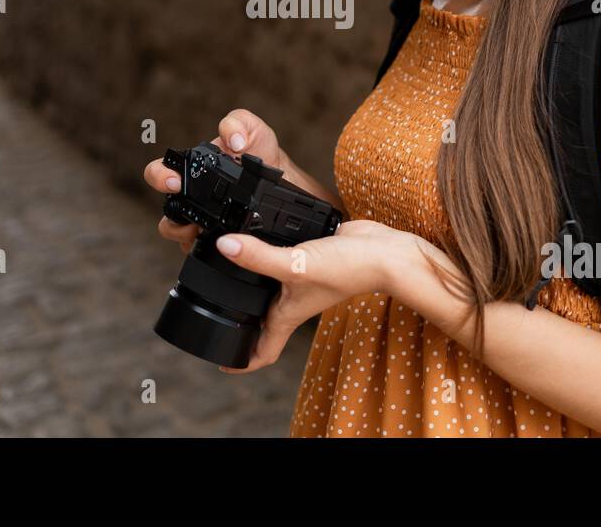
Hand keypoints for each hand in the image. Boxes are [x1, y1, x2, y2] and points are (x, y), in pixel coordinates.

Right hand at [145, 108, 288, 254]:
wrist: (286, 184)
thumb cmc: (264, 155)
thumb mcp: (254, 131)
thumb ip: (238, 124)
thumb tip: (233, 141)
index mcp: (195, 168)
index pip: (162, 171)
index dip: (160, 175)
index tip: (174, 180)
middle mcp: (193, 194)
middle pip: (166, 205)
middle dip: (168, 206)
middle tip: (186, 209)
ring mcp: (202, 218)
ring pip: (176, 231)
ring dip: (181, 231)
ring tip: (199, 228)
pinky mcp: (214, 238)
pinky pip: (198, 248)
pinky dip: (203, 246)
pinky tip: (218, 240)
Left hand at [215, 219, 411, 373]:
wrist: (384, 252)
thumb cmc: (350, 271)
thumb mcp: (297, 265)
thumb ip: (260, 257)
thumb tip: (226, 247)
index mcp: (288, 314)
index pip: (262, 351)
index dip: (240, 360)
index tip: (220, 361)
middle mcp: (294, 299)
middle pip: (263, 321)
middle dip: (241, 322)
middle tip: (216, 314)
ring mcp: (302, 278)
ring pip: (272, 287)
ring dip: (254, 283)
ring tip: (230, 275)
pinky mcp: (310, 256)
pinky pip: (285, 258)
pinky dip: (272, 253)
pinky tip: (262, 239)